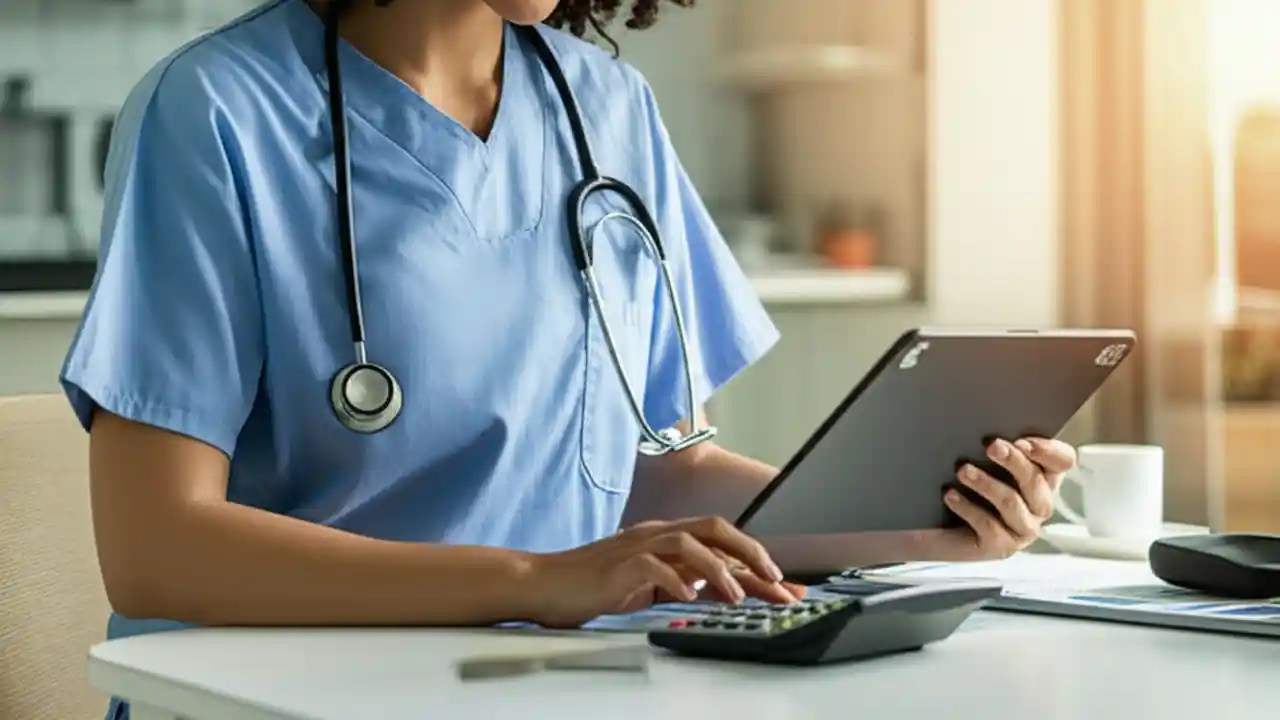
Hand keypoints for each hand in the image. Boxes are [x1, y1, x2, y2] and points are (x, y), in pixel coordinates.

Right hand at [527, 516, 796, 627]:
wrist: (545, 584)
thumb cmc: (595, 586)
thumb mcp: (651, 585)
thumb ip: (685, 581)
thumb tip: (725, 590)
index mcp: (666, 536)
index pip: (721, 541)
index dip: (757, 561)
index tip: (785, 585)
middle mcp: (656, 534)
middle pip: (714, 528)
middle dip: (751, 552)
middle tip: (776, 580)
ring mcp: (637, 546)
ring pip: (689, 541)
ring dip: (718, 569)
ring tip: (738, 596)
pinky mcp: (618, 564)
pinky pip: (653, 566)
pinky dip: (675, 580)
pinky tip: (689, 597)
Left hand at [931, 437, 1075, 560]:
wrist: (935, 527)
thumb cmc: (966, 486)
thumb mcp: (982, 460)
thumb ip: (998, 446)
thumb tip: (993, 434)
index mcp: (1042, 478)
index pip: (1063, 461)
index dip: (1049, 450)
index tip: (1023, 441)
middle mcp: (1038, 504)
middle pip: (1036, 481)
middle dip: (1014, 461)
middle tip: (991, 446)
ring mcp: (1023, 529)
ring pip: (1012, 503)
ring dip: (986, 483)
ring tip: (963, 471)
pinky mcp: (1002, 547)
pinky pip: (989, 525)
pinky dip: (968, 508)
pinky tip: (951, 495)